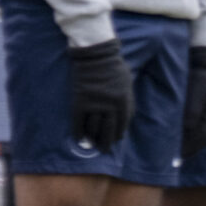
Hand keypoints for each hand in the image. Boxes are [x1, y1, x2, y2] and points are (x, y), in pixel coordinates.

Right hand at [68, 37, 133, 151]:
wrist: (95, 54)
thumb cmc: (113, 67)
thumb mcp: (127, 83)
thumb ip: (127, 100)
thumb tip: (126, 118)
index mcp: (124, 100)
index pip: (122, 125)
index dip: (118, 134)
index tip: (115, 140)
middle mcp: (110, 105)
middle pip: (108, 130)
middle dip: (106, 142)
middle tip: (103, 150)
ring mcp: (94, 104)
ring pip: (93, 128)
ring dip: (92, 138)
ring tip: (92, 144)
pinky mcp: (80, 101)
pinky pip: (78, 122)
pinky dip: (78, 132)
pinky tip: (79, 139)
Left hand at [181, 51, 205, 158]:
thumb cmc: (200, 76)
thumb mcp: (195, 92)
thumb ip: (192, 111)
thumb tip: (187, 129)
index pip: (204, 136)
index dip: (191, 147)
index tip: (179, 156)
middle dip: (193, 149)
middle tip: (178, 158)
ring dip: (195, 144)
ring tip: (181, 151)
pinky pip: (205, 128)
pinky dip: (196, 136)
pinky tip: (187, 138)